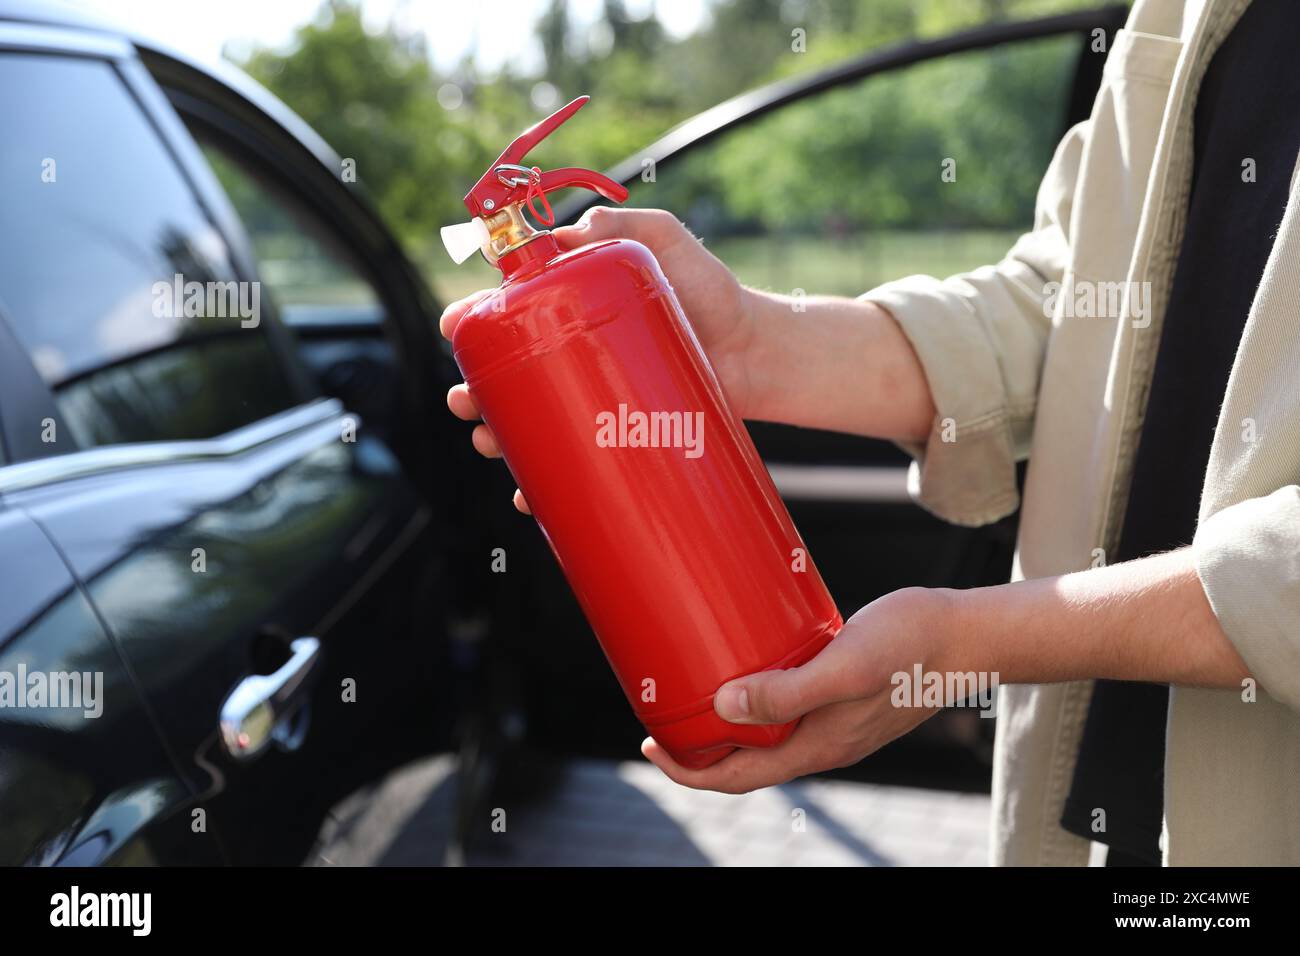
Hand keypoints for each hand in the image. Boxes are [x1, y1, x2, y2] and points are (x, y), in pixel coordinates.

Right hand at [438, 207, 753, 512]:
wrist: (757, 353)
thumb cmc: (710, 291)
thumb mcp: (667, 242)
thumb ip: (627, 226)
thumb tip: (568, 232)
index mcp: (569, 307)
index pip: (509, 314)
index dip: (474, 322)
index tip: (455, 329)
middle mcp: (572, 356)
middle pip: (505, 377)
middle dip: (474, 392)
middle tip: (467, 401)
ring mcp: (592, 400)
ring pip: (529, 425)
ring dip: (497, 440)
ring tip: (489, 445)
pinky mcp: (616, 437)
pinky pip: (570, 466)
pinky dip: (542, 487)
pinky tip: (525, 498)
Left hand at [642, 548, 1251, 794]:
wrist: (968, 635)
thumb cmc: (911, 647)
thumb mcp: (844, 665)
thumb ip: (787, 691)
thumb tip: (723, 706)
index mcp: (818, 746)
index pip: (738, 777)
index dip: (689, 770)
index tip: (650, 744)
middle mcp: (823, 742)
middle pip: (747, 763)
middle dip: (700, 749)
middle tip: (661, 718)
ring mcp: (836, 722)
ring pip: (767, 736)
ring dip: (727, 726)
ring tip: (693, 693)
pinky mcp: (845, 695)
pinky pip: (789, 709)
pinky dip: (758, 700)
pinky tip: (748, 666)